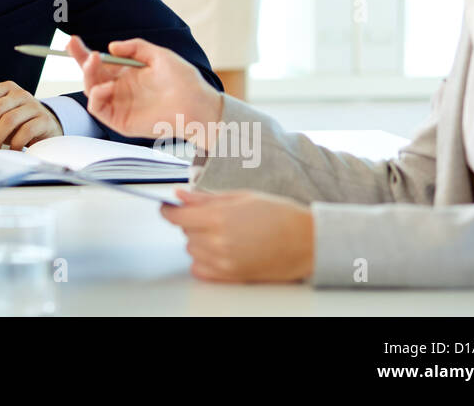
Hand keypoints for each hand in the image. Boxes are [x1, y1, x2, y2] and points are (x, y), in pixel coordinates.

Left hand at [0, 81, 61, 149]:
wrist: (47, 127)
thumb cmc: (18, 124)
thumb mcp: (1, 116)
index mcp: (6, 88)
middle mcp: (20, 94)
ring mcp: (33, 106)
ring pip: (9, 120)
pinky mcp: (44, 120)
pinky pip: (26, 131)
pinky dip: (15, 144)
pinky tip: (11, 150)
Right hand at [68, 35, 220, 146]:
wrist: (198, 104)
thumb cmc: (183, 80)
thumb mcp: (159, 55)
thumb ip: (136, 47)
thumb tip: (110, 47)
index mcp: (126, 73)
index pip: (99, 63)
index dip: (83, 52)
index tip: (72, 40)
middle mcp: (119, 89)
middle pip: (90, 75)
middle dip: (81, 61)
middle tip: (80, 49)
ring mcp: (118, 105)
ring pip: (90, 90)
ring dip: (87, 76)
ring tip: (94, 62)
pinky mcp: (120, 121)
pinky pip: (98, 109)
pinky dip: (95, 97)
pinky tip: (105, 87)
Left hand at [161, 188, 313, 281]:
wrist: (306, 242)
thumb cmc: (279, 215)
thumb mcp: (241, 197)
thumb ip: (206, 198)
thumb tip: (180, 196)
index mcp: (218, 217)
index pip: (176, 217)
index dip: (168, 210)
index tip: (167, 207)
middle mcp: (218, 242)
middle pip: (184, 233)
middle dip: (191, 222)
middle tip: (210, 216)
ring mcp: (224, 262)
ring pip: (191, 251)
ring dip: (198, 241)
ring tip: (222, 232)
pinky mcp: (231, 276)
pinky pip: (200, 270)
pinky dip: (203, 260)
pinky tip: (219, 250)